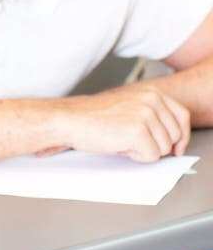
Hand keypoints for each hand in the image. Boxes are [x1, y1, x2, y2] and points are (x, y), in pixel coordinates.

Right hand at [64, 85, 190, 162]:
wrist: (68, 118)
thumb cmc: (92, 116)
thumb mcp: (127, 108)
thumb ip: (151, 116)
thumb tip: (172, 140)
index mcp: (150, 93)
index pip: (182, 116)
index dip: (180, 136)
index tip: (175, 147)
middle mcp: (152, 100)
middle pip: (175, 136)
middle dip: (158, 145)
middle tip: (133, 142)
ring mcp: (146, 115)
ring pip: (163, 148)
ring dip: (144, 150)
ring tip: (121, 139)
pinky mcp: (139, 131)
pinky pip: (151, 156)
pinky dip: (135, 156)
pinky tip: (119, 144)